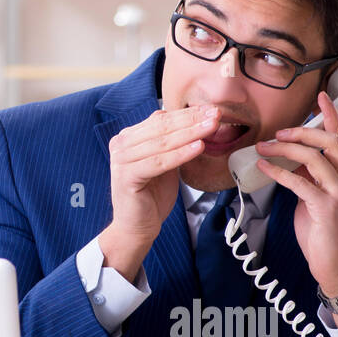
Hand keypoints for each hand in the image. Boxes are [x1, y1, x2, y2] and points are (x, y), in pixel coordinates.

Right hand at [100, 103, 222, 275]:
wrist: (136, 226)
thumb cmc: (151, 195)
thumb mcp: (165, 163)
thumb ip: (172, 143)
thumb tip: (197, 121)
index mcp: (128, 137)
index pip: (161, 119)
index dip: (188, 114)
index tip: (211, 110)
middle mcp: (121, 144)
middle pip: (162, 127)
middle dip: (192, 120)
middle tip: (216, 114)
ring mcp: (121, 160)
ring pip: (162, 143)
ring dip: (190, 133)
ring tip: (212, 127)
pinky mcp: (126, 177)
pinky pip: (158, 163)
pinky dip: (179, 155)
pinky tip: (197, 147)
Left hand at [253, 90, 337, 312]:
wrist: (337, 268)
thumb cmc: (324, 233)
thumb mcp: (317, 198)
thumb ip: (309, 178)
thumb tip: (290, 159)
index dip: (330, 116)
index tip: (320, 96)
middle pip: (330, 142)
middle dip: (302, 132)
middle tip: (277, 133)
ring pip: (316, 158)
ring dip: (286, 150)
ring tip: (263, 148)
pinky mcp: (327, 209)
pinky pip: (300, 183)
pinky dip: (279, 172)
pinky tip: (263, 168)